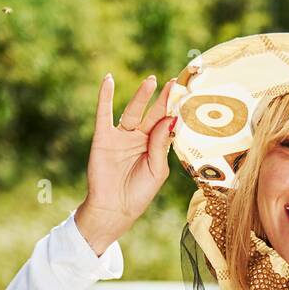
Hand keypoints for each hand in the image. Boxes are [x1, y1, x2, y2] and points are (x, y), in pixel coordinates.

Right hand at [74, 73, 177, 254]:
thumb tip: (169, 119)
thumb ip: (162, 145)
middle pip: (152, 114)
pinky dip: (105, 96)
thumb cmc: (138, 195)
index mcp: (155, 147)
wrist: (113, 209)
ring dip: (141, 96)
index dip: (174, 109)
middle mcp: (139, 139)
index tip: (185, 92)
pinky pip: (104, 113)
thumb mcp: (157, 171)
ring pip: (133, 111)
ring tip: (150, 81)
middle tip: (174, 82)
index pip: (166, 123)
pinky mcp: (103, 138)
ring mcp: (121, 137)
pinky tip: (108, 80)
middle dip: (162, 99)